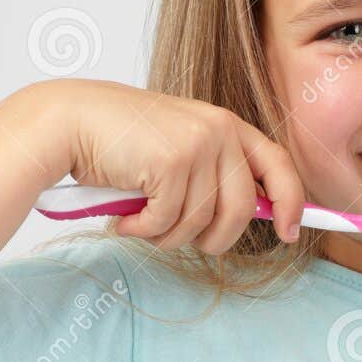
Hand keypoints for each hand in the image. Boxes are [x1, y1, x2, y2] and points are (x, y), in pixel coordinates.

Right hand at [55, 78, 304, 252]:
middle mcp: (219, 129)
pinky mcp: (172, 161)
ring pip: (200, 222)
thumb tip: (252, 216)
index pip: (277, 165)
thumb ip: (214, 175)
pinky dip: (142, 230)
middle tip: (178, 239)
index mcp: (226, 125)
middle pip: (240, 210)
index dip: (291, 203)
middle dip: (212, 239)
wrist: (71, 122)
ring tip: (141, 221)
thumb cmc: (120, 143)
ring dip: (166, 236)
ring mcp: (197, 143)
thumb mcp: (179, 152)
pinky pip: (168, 222)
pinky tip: (125, 217)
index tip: (291, 233)